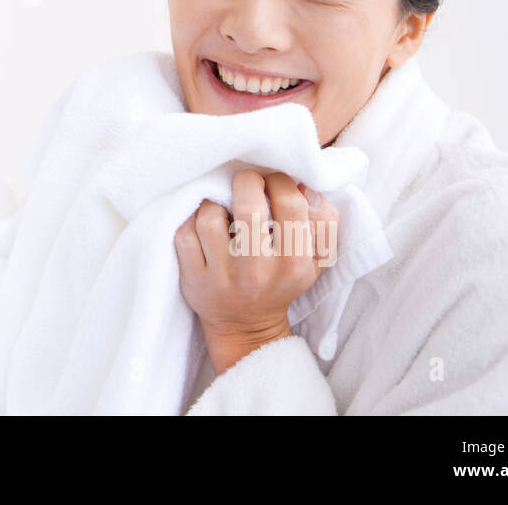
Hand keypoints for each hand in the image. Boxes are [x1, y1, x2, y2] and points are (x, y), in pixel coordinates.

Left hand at [174, 170, 338, 373]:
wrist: (246, 325)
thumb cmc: (282, 279)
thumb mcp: (316, 258)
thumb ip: (322, 220)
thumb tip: (304, 186)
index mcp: (294, 262)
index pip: (290, 203)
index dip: (279, 181)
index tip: (272, 182)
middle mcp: (258, 269)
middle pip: (248, 206)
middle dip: (246, 182)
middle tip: (245, 184)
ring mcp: (221, 275)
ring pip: (210, 216)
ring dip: (215, 201)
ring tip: (223, 205)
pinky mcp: (192, 277)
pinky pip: (185, 233)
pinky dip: (191, 219)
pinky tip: (204, 222)